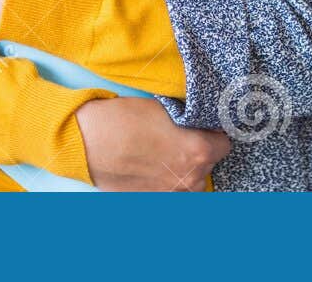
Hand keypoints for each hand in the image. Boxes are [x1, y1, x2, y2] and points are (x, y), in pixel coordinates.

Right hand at [75, 97, 229, 190]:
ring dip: (182, 167)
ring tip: (160, 151)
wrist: (87, 142)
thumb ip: (189, 120)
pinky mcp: (153, 203)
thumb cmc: (123, 119)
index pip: (224, 143)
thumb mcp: (164, 108)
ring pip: (190, 179)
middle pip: (208, 163)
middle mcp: (190, 180)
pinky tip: (148, 165)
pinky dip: (164, 179)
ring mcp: (171, 195)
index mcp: (198, 152)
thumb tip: (200, 122)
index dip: (212, 132)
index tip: (201, 126)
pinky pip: (170, 190)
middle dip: (197, 149)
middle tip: (177, 135)